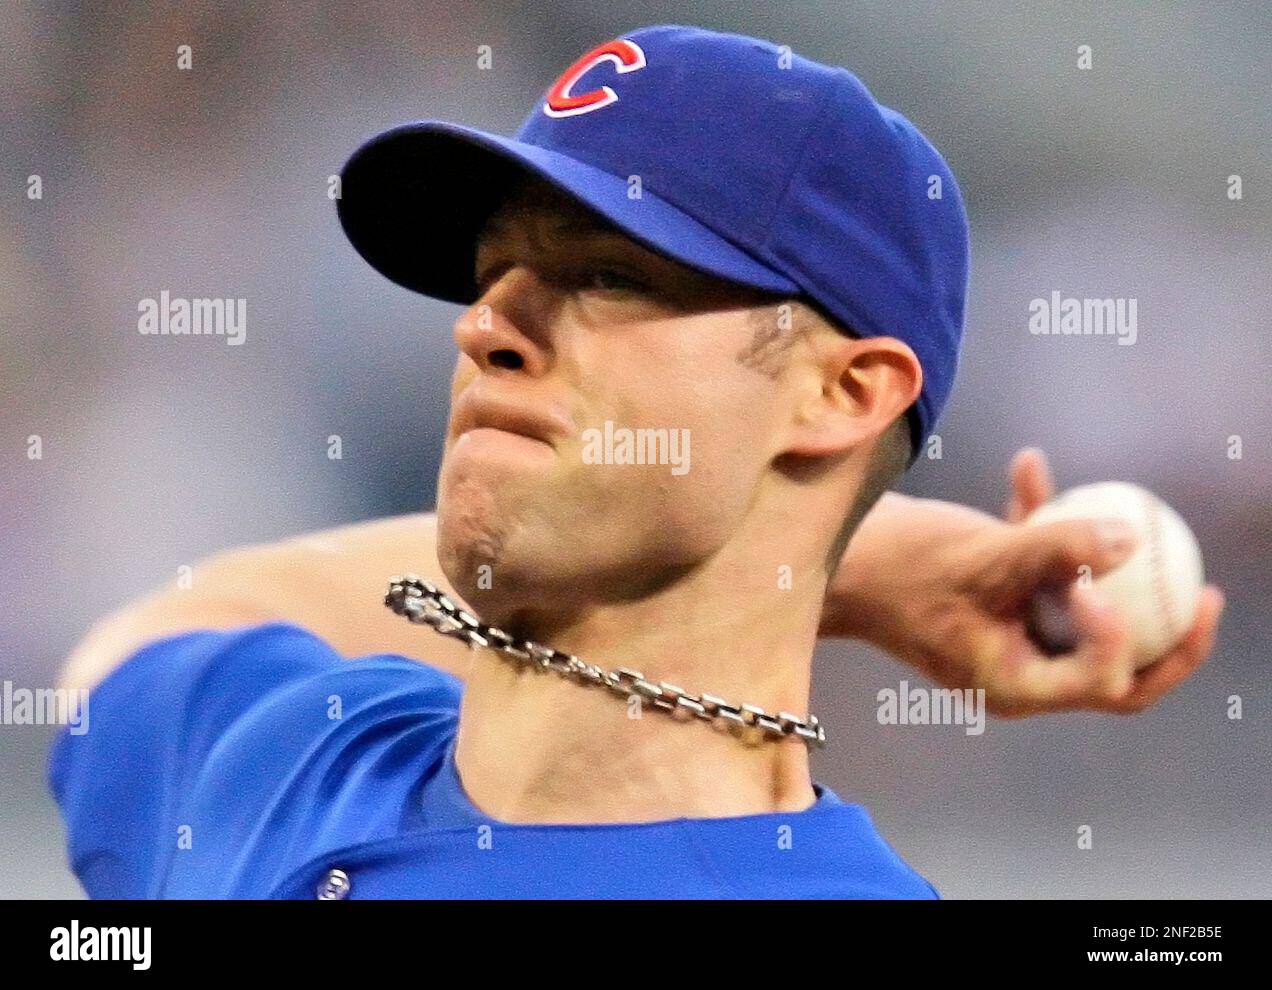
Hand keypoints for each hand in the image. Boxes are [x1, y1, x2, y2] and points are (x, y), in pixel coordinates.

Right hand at [823, 449, 1223, 715]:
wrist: (833, 557)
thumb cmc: (897, 569)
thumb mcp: (982, 557)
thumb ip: (1056, 547)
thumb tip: (1131, 535)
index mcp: (1016, 683)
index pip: (1103, 681)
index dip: (1125, 636)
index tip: (1098, 576)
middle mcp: (1019, 667)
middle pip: (1116, 667)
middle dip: (1167, 632)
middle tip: (1205, 595)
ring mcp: (1006, 633)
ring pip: (1083, 615)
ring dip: (1106, 567)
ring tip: (1143, 520)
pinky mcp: (991, 597)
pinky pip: (1037, 572)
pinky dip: (1044, 528)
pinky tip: (1030, 469)